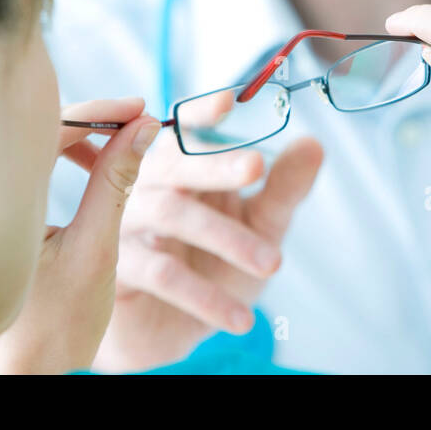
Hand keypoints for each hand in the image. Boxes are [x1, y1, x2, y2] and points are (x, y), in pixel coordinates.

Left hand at [0, 97, 158, 373]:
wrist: (30, 371)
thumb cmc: (56, 323)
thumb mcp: (97, 248)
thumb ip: (117, 183)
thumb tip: (145, 129)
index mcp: (1, 203)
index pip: (48, 130)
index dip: (98, 112)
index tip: (140, 110)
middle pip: (40, 129)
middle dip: (94, 119)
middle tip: (138, 120)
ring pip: (37, 144)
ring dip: (82, 137)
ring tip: (123, 143)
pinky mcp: (2, 216)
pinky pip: (35, 165)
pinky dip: (69, 156)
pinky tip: (97, 165)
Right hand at [92, 117, 322, 372]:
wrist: (173, 330)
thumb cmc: (215, 263)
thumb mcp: (260, 224)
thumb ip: (283, 187)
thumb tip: (314, 144)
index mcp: (179, 165)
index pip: (185, 129)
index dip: (201, 113)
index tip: (229, 98)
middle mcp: (145, 185)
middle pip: (175, 164)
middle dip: (216, 164)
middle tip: (257, 166)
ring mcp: (123, 224)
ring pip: (172, 216)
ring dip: (227, 238)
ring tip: (273, 263)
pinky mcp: (116, 269)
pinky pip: (161, 274)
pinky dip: (205, 296)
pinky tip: (241, 317)